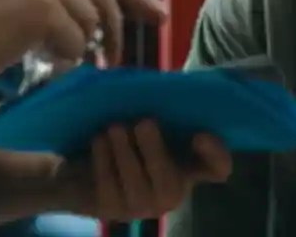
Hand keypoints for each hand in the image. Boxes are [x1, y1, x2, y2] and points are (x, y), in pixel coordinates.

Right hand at [0, 0, 167, 80]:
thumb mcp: (32, 9)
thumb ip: (67, 9)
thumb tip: (105, 30)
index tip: (161, 15)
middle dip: (119, 31)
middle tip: (117, 61)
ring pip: (92, 26)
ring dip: (78, 49)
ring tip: (52, 56)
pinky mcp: (44, 9)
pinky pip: (76, 44)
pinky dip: (62, 58)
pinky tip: (37, 56)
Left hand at [57, 121, 231, 221]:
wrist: (78, 163)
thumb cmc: (121, 134)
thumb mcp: (145, 118)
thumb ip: (162, 108)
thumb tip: (166, 85)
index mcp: (187, 166)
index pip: (217, 168)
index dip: (216, 155)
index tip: (200, 135)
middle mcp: (169, 192)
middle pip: (172, 185)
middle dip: (156, 152)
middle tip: (143, 122)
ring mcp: (141, 206)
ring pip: (138, 187)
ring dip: (125, 152)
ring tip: (114, 127)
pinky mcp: (112, 211)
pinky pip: (110, 188)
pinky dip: (104, 161)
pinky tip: (98, 141)